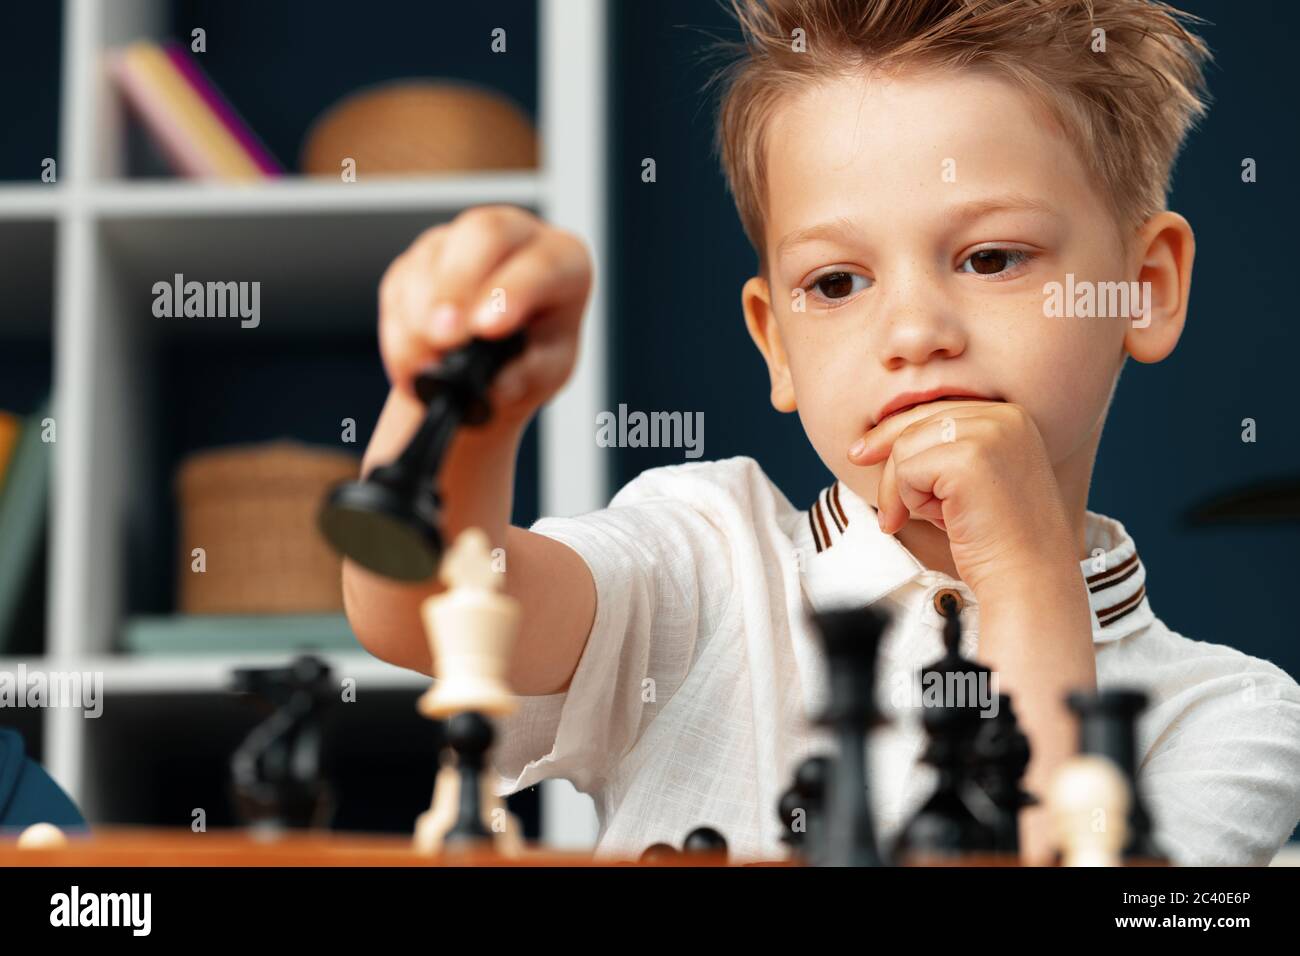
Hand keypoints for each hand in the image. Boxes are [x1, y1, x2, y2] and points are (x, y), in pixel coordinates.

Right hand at [377, 205, 592, 434]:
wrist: (494, 366)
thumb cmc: (533, 357)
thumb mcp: (543, 374)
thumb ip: (526, 375)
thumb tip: (497, 382)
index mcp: (564, 259)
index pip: (543, 262)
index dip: (511, 290)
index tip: (487, 328)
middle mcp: (516, 235)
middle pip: (483, 232)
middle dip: (457, 286)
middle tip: (443, 336)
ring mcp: (463, 240)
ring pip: (433, 261)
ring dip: (422, 317)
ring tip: (429, 365)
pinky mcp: (421, 257)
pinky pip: (401, 283)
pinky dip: (402, 327)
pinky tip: (418, 354)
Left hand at [847, 400, 1076, 594]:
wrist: (1029, 576)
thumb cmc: (997, 537)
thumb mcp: (971, 478)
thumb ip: (941, 448)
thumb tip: (875, 439)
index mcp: (1009, 415)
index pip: (933, 411)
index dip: (893, 434)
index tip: (860, 454)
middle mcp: (1002, 416)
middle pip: (915, 424)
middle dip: (891, 472)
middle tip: (888, 516)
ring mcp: (988, 433)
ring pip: (905, 447)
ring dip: (907, 491)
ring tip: (939, 518)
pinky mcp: (968, 459)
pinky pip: (907, 471)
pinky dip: (912, 502)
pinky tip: (945, 520)